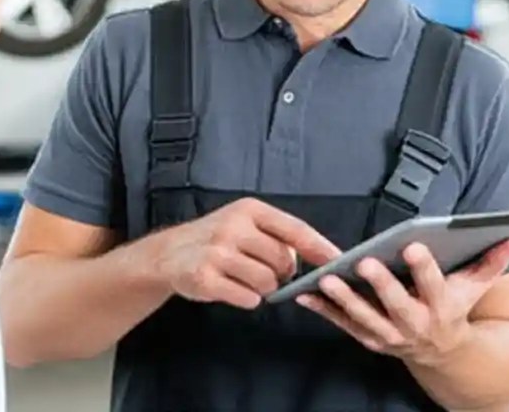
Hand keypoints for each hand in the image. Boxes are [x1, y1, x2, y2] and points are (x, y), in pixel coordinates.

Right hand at [153, 198, 342, 309]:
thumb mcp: (244, 222)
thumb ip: (278, 234)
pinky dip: (247, 298)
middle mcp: (233, 227)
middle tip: (268, 272)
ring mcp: (217, 253)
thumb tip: (320, 256)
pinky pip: (247, 298)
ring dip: (264, 288)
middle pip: (283, 261)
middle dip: (283, 273)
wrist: (168, 254)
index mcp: (249, 209)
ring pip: (267, 282)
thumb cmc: (216, 238)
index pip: (294, 229)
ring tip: (247, 279)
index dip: (320, 247)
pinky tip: (233, 288)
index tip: (339, 261)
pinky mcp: (205, 278)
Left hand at [297, 237, 508, 366]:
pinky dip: (323, 311)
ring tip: (326, 280)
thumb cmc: (456, 308)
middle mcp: (416, 324)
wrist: (443, 354)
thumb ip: (494, 261)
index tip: (414, 246)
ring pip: (365, 318)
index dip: (424, 268)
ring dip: (344, 300)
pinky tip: (304, 294)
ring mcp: (391, 335)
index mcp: (442, 307)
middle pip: (397, 304)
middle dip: (381, 285)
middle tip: (365, 262)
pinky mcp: (370, 339)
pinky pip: (343, 325)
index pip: (434, 285)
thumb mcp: (476, 287)